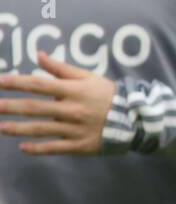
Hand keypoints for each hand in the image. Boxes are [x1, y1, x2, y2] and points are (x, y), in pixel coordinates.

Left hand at [0, 51, 114, 154]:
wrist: (133, 119)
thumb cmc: (107, 95)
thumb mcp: (88, 77)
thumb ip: (61, 68)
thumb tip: (39, 55)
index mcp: (75, 90)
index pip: (40, 84)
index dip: (17, 82)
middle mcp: (73, 109)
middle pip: (36, 108)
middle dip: (10, 107)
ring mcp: (76, 129)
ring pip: (42, 129)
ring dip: (18, 128)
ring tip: (1, 127)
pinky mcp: (80, 145)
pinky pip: (56, 148)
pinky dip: (38, 149)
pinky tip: (23, 147)